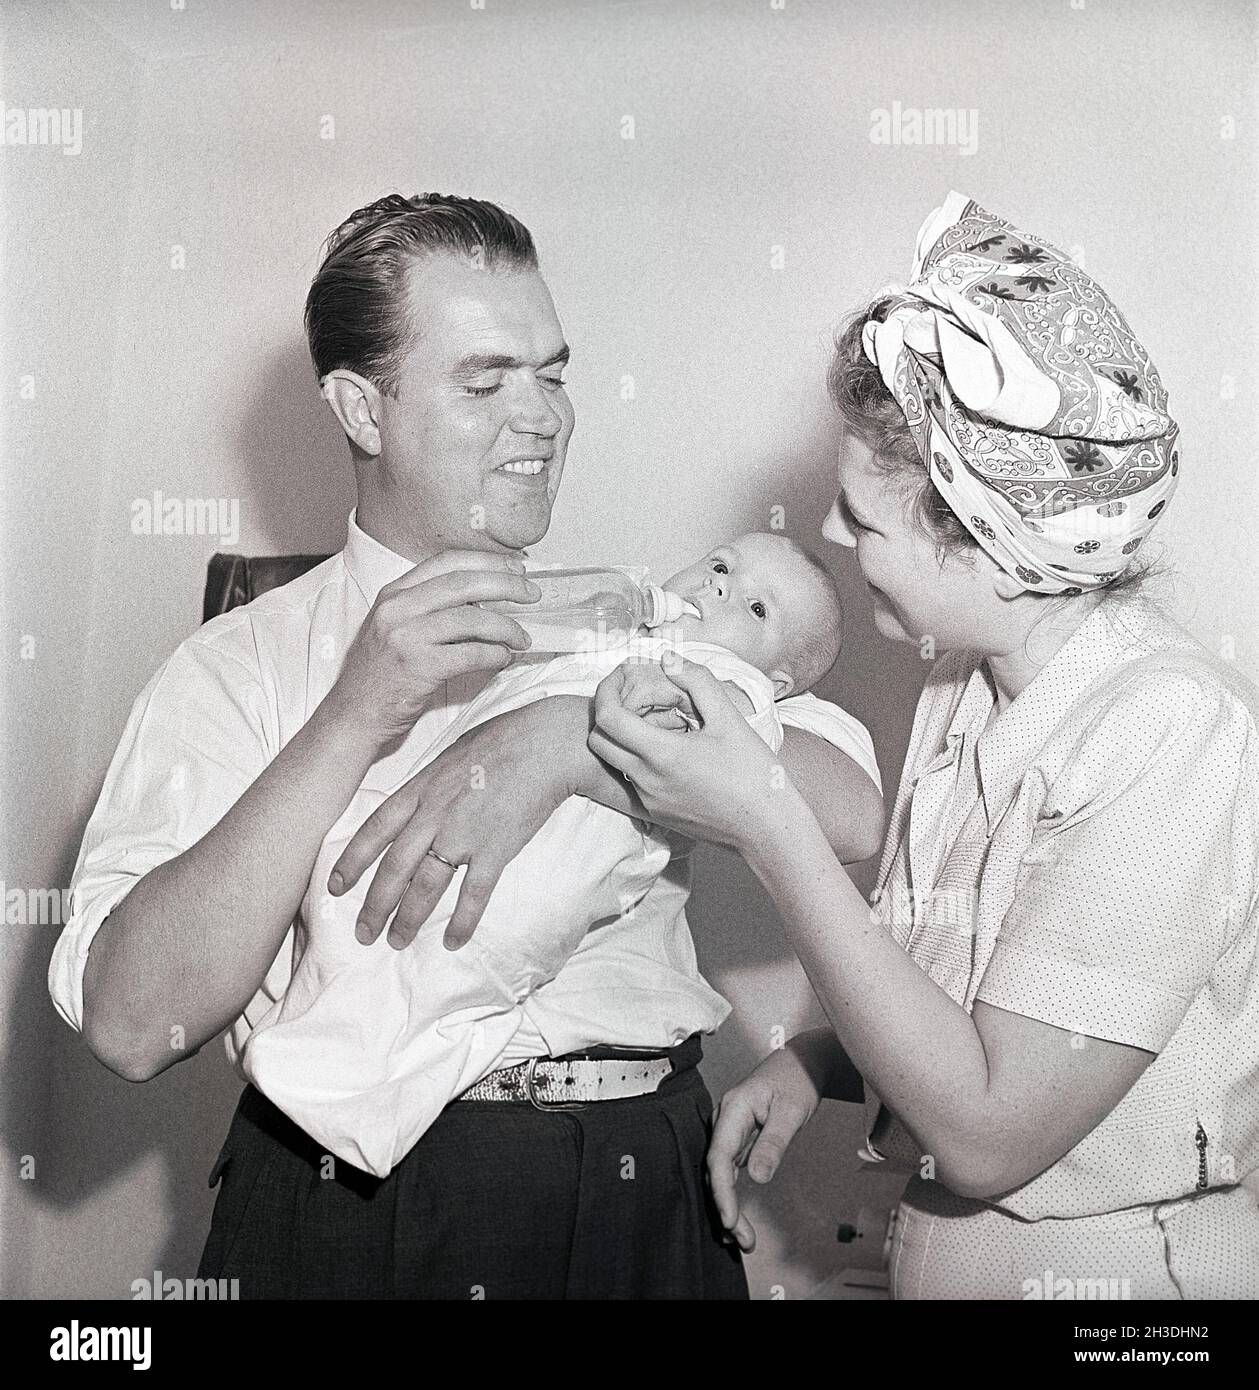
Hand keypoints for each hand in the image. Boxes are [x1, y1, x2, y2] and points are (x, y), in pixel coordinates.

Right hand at [321, 549, 539, 747]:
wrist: (352, 714)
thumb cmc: (380, 674)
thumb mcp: (395, 627)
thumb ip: (429, 607)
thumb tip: (485, 599)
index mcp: (394, 593)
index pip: (447, 562)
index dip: (487, 560)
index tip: (515, 566)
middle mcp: (397, 608)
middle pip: (464, 583)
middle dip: (506, 585)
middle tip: (531, 594)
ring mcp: (406, 636)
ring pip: (472, 619)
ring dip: (506, 628)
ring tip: (523, 638)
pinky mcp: (418, 667)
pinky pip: (470, 654)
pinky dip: (494, 654)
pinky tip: (504, 658)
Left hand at [328, 698, 584, 949]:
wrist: (544, 745)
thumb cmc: (500, 742)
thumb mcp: (450, 756)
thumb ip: (429, 785)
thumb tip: (416, 804)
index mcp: (421, 789)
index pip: (375, 830)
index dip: (352, 861)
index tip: (335, 887)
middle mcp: (435, 815)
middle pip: (395, 867)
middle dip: (375, 905)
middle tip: (362, 933)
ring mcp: (464, 833)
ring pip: (426, 885)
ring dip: (408, 918)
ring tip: (396, 942)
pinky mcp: (496, 848)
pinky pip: (473, 893)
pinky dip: (463, 920)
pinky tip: (453, 941)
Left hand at [587, 653, 784, 847]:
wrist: (766, 829)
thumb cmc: (754, 773)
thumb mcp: (730, 719)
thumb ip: (696, 681)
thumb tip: (668, 659)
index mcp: (662, 754)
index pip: (608, 717)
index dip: (607, 689)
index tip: (621, 674)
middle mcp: (646, 780)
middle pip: (597, 740)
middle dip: (606, 711)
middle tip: (631, 694)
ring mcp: (648, 800)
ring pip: (614, 760)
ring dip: (622, 736)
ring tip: (655, 720)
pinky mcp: (656, 813)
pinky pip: (633, 779)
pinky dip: (638, 758)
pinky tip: (669, 749)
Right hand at [707, 1045, 822, 1252]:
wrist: (804, 1062)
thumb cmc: (797, 1079)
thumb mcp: (791, 1111)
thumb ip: (774, 1143)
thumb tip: (757, 1177)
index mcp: (733, 1108)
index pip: (718, 1156)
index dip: (721, 1191)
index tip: (730, 1220)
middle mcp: (725, 1119)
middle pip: (715, 1170)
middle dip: (724, 1207)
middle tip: (742, 1239)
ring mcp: (730, 1129)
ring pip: (719, 1173)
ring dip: (727, 1205)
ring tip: (741, 1238)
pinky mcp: (738, 1138)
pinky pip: (729, 1170)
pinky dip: (732, 1194)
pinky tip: (737, 1217)